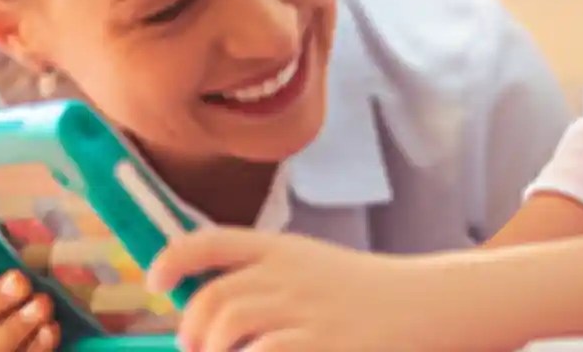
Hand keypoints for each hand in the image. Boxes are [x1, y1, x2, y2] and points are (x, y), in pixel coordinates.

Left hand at [148, 229, 442, 351]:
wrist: (427, 305)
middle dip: (192, 330)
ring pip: (228, 328)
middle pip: (213, 298)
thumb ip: (261, 277)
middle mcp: (289, 276)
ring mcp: (306, 312)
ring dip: (214, 350)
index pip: (212, 241)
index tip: (155, 282)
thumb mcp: (311, 267)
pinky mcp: (323, 345)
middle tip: (198, 346)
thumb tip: (196, 306)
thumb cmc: (362, 294)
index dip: (173, 259)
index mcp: (283, 249)